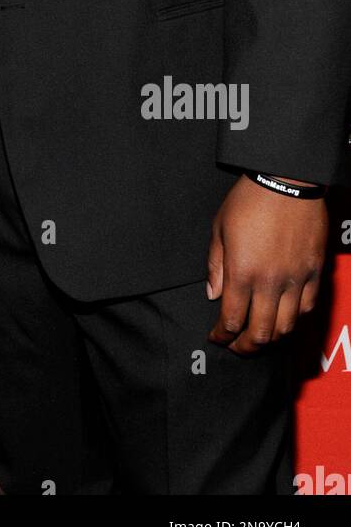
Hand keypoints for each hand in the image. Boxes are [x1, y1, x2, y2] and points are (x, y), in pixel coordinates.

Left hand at [206, 174, 325, 353]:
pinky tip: (284, 316)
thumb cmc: (249, 200)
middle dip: (245, 347)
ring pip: (287, 327)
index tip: (216, 337)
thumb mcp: (219, 228)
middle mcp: (270, 282)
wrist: (286, 179)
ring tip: (260, 335)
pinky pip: (308, 307)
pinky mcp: (315, 272)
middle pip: (261, 333)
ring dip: (271, 338)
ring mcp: (296, 279)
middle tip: (236, 346)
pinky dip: (295, 319)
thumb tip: (213, 294)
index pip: (232, 320)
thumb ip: (216, 266)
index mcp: (242, 272)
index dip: (222, 336)